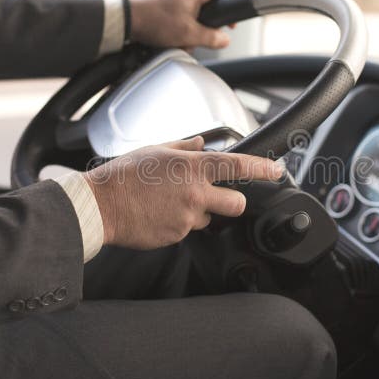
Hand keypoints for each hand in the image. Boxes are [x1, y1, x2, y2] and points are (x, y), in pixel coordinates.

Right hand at [83, 136, 283, 249]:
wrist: (101, 205)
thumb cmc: (124, 175)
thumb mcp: (155, 150)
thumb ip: (184, 147)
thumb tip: (200, 142)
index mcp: (191, 167)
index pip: (237, 166)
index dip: (262, 168)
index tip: (277, 170)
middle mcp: (194, 192)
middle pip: (236, 203)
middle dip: (231, 201)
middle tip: (215, 197)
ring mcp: (187, 217)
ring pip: (209, 218)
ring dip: (198, 212)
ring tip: (170, 204)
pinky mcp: (177, 236)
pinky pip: (188, 230)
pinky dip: (179, 223)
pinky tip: (159, 214)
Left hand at [130, 0, 233, 49]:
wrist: (128, 21)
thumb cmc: (155, 20)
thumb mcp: (189, 33)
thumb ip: (212, 37)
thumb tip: (225, 40)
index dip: (233, 7)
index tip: (232, 23)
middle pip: (211, 9)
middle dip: (207, 28)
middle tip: (202, 38)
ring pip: (197, 19)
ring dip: (193, 34)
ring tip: (183, 41)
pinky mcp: (169, 8)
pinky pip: (184, 22)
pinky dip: (182, 33)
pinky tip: (174, 41)